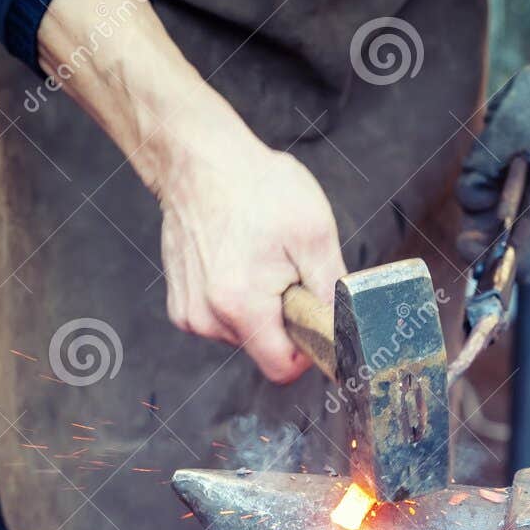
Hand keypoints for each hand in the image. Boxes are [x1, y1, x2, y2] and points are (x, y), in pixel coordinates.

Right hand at [36, 0, 344, 382]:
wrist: (198, 160)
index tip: (318, 324)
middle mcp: (207, 319)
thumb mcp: (314, 234)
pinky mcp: (181, 305)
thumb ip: (332, 292)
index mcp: (242, 306)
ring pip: (244, 335)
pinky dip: (238, 301)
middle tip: (288, 273)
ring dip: (262, 309)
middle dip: (285, 322)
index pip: (283, 369)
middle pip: (265, 349)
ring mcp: (190, 313)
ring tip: (261, 261)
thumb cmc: (256, 189)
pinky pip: (223, 321)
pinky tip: (238, 263)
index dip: (309, 353)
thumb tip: (348, 331)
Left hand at [457, 13, 529, 280]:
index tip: (467, 242)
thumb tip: (471, 201)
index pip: (522, 268)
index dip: (490, 267)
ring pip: (513, 221)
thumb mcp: (502, 128)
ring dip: (493, 197)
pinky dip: (506, 185)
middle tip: (479, 180)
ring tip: (498, 153)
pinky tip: (510, 151)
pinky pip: (523, 201)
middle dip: (484, 222)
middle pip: (511, 245)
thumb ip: (478, 171)